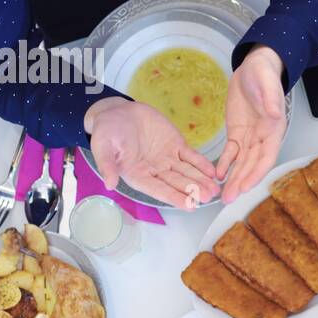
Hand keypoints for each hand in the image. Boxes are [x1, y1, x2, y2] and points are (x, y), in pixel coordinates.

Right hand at [87, 97, 219, 209]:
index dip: (174, 197)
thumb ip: (107, 165)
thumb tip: (109, 184)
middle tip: (207, 197)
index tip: (189, 205)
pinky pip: (191, 156)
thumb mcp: (102, 146)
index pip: (158, 190)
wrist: (118, 112)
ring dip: (201, 180)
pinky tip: (213, 172)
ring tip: (215, 189)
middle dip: (192, 190)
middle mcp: (154, 171)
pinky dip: (202, 164)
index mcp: (137, 175)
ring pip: (187, 172)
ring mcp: (167, 159)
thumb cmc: (107, 130)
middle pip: (176, 183)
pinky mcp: (175, 146)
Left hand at [217, 45, 287, 202]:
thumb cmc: (263, 73)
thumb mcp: (266, 82)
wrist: (254, 66)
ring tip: (222, 195)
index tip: (246, 186)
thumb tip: (275, 114)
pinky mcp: (237, 133)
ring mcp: (250, 137)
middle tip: (229, 198)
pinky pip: (231, 152)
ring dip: (233, 179)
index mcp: (273, 129)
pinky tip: (217, 175)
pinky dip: (225, 164)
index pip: (266, 157)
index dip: (256, 173)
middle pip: (252, 165)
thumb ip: (270, 98)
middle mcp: (263, 137)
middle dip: (241, 182)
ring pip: (242, 163)